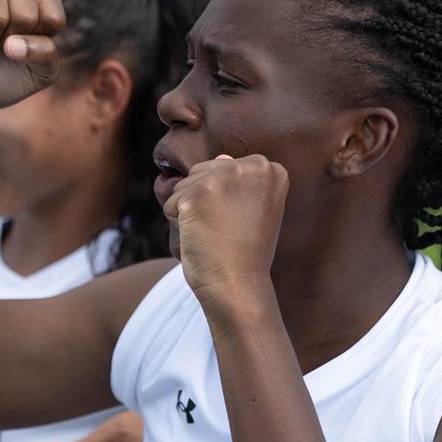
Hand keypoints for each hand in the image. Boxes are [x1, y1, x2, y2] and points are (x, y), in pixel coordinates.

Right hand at [0, 0, 65, 112]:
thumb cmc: (5, 78)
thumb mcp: (37, 75)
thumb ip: (44, 55)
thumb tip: (14, 44)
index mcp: (45, 2)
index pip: (53, 18)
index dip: (38, 44)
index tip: (27, 50)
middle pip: (25, 16)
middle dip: (11, 42)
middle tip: (1, 45)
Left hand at [164, 154, 287, 310]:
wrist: (239, 285)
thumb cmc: (245, 254)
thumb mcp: (255, 210)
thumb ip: (239, 181)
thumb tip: (221, 156)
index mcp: (271, 169)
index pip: (227, 169)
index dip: (227, 202)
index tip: (243, 223)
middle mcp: (251, 165)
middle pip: (203, 172)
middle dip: (205, 203)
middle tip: (227, 231)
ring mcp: (223, 176)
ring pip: (185, 185)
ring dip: (190, 213)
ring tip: (215, 234)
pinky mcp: (196, 192)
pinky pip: (171, 204)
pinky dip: (178, 224)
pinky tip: (201, 238)